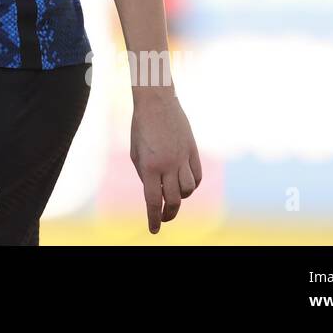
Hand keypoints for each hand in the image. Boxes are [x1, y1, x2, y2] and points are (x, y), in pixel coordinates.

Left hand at [130, 92, 201, 233]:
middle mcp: (167, 164)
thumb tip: (156, 193)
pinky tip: (185, 186)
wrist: (156, 102)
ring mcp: (182, 158)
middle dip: (169, 214)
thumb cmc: (141, 128)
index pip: (153, 200)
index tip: (154, 230)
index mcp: (149, 166)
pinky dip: (192, 185)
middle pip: (174, 200)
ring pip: (188, 190)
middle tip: (164, 218)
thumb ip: (145, 175)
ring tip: (172, 197)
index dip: (154, 218)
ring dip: (181, 198)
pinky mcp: (192, 151)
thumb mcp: (135, 153)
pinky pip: (197, 176)